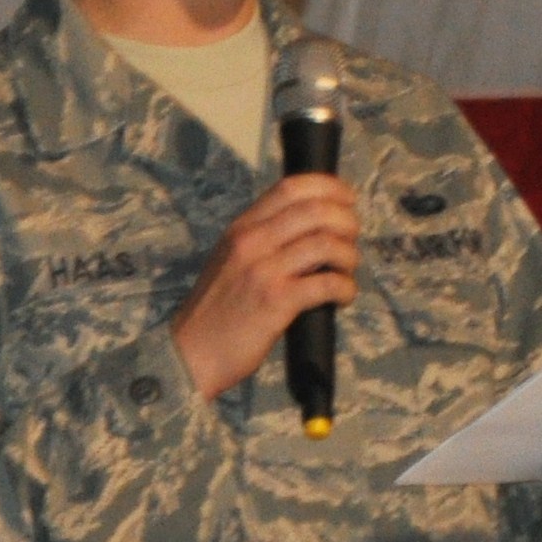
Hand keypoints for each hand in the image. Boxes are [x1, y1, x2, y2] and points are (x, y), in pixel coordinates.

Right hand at [169, 174, 359, 398]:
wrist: (189, 354)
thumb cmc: (219, 309)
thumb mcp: (231, 258)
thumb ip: (265, 237)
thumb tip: (315, 221)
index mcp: (241, 228)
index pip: (291, 187)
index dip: (329, 187)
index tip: (348, 200)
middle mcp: (251, 242)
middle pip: (317, 210)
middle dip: (347, 221)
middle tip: (351, 240)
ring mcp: (263, 270)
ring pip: (327, 243)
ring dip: (349, 256)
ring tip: (346, 271)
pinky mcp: (276, 301)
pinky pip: (328, 283)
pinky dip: (346, 288)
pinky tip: (343, 297)